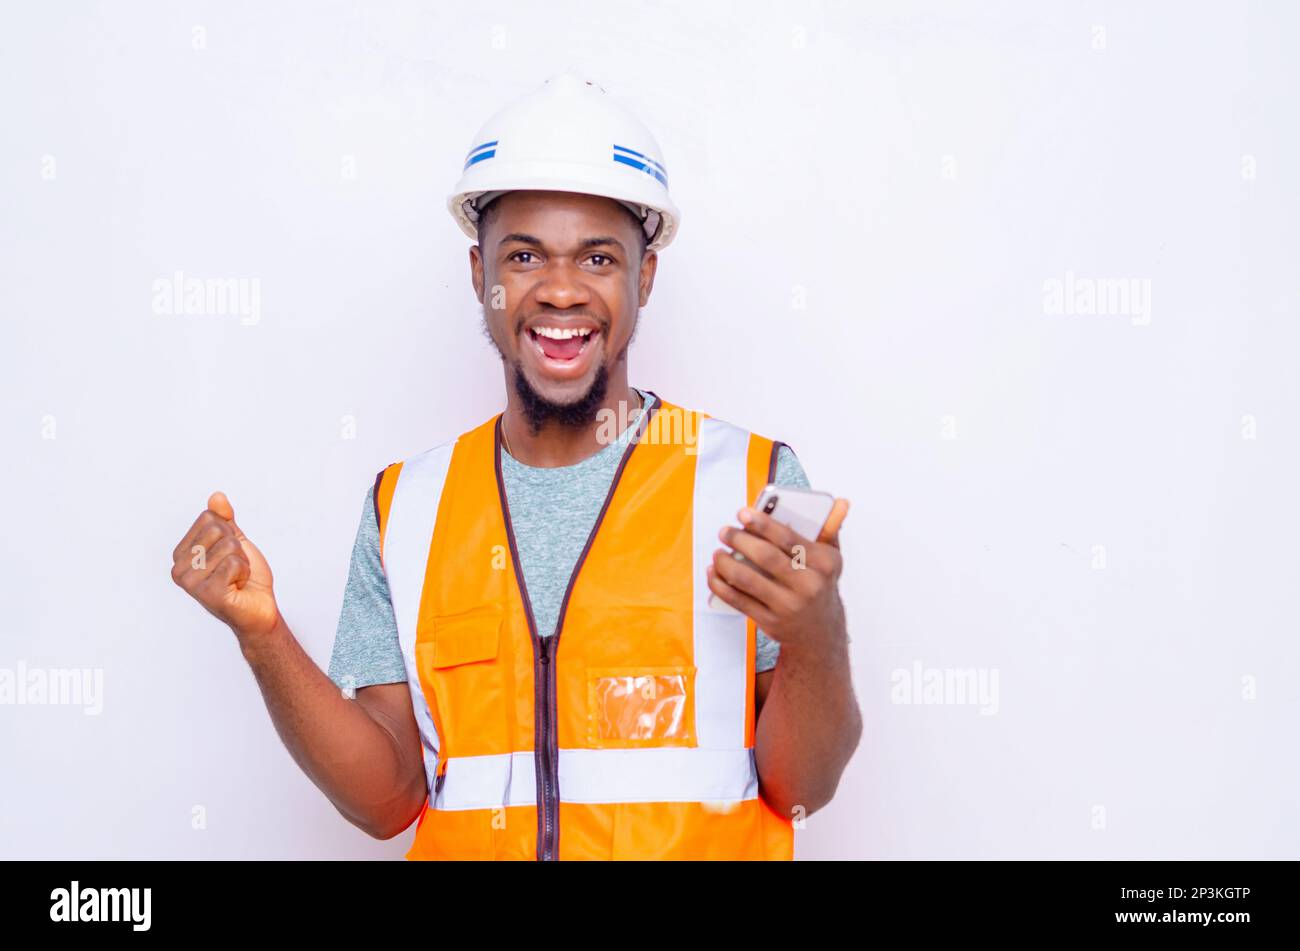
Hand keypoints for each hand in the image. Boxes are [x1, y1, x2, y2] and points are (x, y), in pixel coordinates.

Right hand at [171, 491, 279, 641]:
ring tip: (236, 578)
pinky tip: (238, 587)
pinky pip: (234, 563)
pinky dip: (244, 572)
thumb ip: (224, 520)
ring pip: (228, 546)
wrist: (259, 608)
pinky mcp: (208, 594)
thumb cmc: (245, 578)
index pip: (209, 518)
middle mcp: (179, 569)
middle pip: (217, 530)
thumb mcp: (235, 542)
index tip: (228, 555)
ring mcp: (191, 583)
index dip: (229, 533)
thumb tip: (217, 496)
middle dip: (236, 547)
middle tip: (235, 568)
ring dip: (242, 561)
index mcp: (181, 554)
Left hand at [706, 499, 849, 652]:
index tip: (743, 513)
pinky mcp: (770, 621)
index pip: (789, 538)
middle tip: (725, 531)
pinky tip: (714, 574)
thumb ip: (829, 530)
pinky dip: (721, 586)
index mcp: (824, 563)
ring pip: (748, 580)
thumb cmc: (819, 586)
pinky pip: (739, 601)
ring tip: (717, 552)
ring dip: (726, 563)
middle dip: (740, 540)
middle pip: (766, 557)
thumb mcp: (832, 559)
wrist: (820, 633)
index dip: (763, 523)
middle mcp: (808, 585)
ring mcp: (788, 606)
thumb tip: (839, 503)